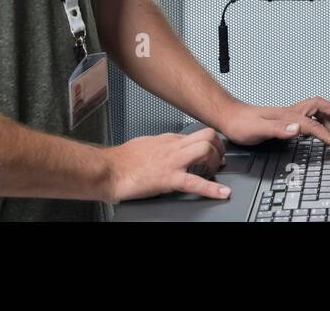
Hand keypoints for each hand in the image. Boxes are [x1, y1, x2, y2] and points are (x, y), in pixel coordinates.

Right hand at [104, 127, 228, 202]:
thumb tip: (167, 148)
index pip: (197, 134)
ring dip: (216, 162)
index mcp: (169, 140)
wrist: (108, 170)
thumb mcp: (146, 145)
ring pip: (206, 150)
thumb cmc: (121, 160)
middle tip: (220, 161)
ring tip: (216, 174)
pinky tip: (222, 194)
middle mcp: (174, 146)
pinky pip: (196, 182)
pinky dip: (212, 189)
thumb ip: (161, 145)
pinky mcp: (168, 178)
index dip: (210, 143)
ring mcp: (172, 161)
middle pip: (208, 135)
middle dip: (219, 148)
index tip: (214, 152)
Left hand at [221, 97, 329, 150]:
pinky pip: (307, 115)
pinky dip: (317, 120)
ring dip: (328, 117)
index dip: (328, 135)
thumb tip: (299, 129)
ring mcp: (288, 114)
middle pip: (321, 106)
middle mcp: (291, 113)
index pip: (314, 125)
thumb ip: (279, 129)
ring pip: (315, 110)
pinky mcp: (283, 118)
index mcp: (289, 116)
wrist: (229, 117)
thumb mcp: (259, 129)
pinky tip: (313, 129)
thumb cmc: (242, 124)